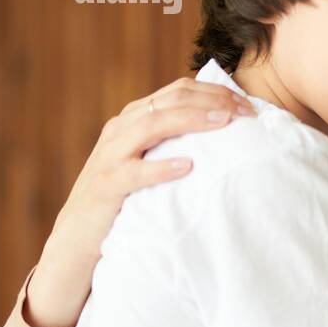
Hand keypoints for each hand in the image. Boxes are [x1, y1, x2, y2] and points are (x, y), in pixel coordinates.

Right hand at [26, 77, 254, 326]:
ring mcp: (110, 156)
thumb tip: (227, 132)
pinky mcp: (105, 186)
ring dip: (192, 120)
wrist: (78, 236)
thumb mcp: (150, 161)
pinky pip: (134, 173)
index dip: (216, 92)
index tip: (248, 104)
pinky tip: (187, 166)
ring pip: (152, 126)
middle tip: (247, 113)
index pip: (178, 91)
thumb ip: (176, 142)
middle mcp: (120, 129)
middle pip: (170, 101)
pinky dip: (161, 167)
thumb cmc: (127, 198)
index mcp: (134, 118)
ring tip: (224, 122)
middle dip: (212, 101)